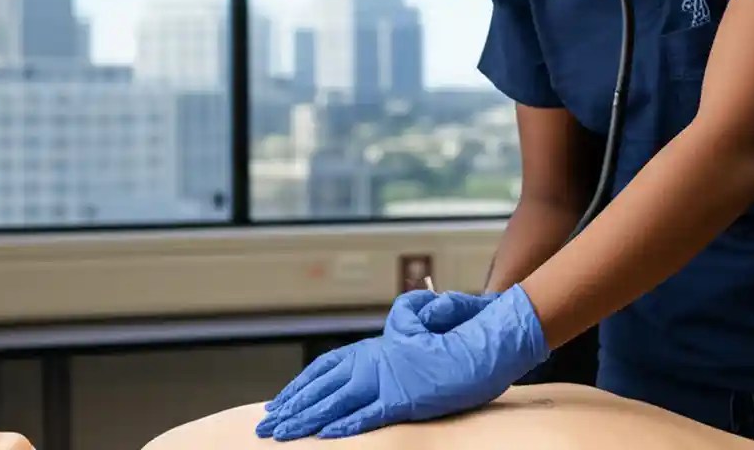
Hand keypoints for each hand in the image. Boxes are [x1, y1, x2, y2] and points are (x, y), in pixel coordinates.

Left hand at [263, 289, 498, 415]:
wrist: (489, 337)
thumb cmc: (462, 330)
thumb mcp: (427, 318)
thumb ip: (406, 318)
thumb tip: (396, 325)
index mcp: (377, 347)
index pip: (327, 367)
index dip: (301, 385)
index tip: (280, 402)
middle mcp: (376, 361)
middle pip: (324, 387)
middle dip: (292, 408)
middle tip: (265, 427)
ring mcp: (390, 380)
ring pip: (337, 403)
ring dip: (306, 420)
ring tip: (280, 435)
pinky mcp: (406, 398)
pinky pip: (368, 415)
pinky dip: (344, 424)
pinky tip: (323, 434)